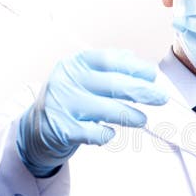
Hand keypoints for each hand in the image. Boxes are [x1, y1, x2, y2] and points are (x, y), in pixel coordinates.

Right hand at [17, 49, 168, 176]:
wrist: (35, 128)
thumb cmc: (69, 100)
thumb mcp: (83, 77)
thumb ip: (108, 67)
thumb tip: (136, 61)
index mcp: (75, 63)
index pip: (109, 60)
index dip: (134, 67)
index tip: (152, 75)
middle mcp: (67, 80)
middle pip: (113, 84)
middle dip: (141, 91)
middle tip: (160, 98)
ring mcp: (63, 104)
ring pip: (107, 109)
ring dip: (130, 115)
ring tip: (142, 119)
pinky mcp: (62, 129)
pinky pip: (95, 133)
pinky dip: (107, 134)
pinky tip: (110, 133)